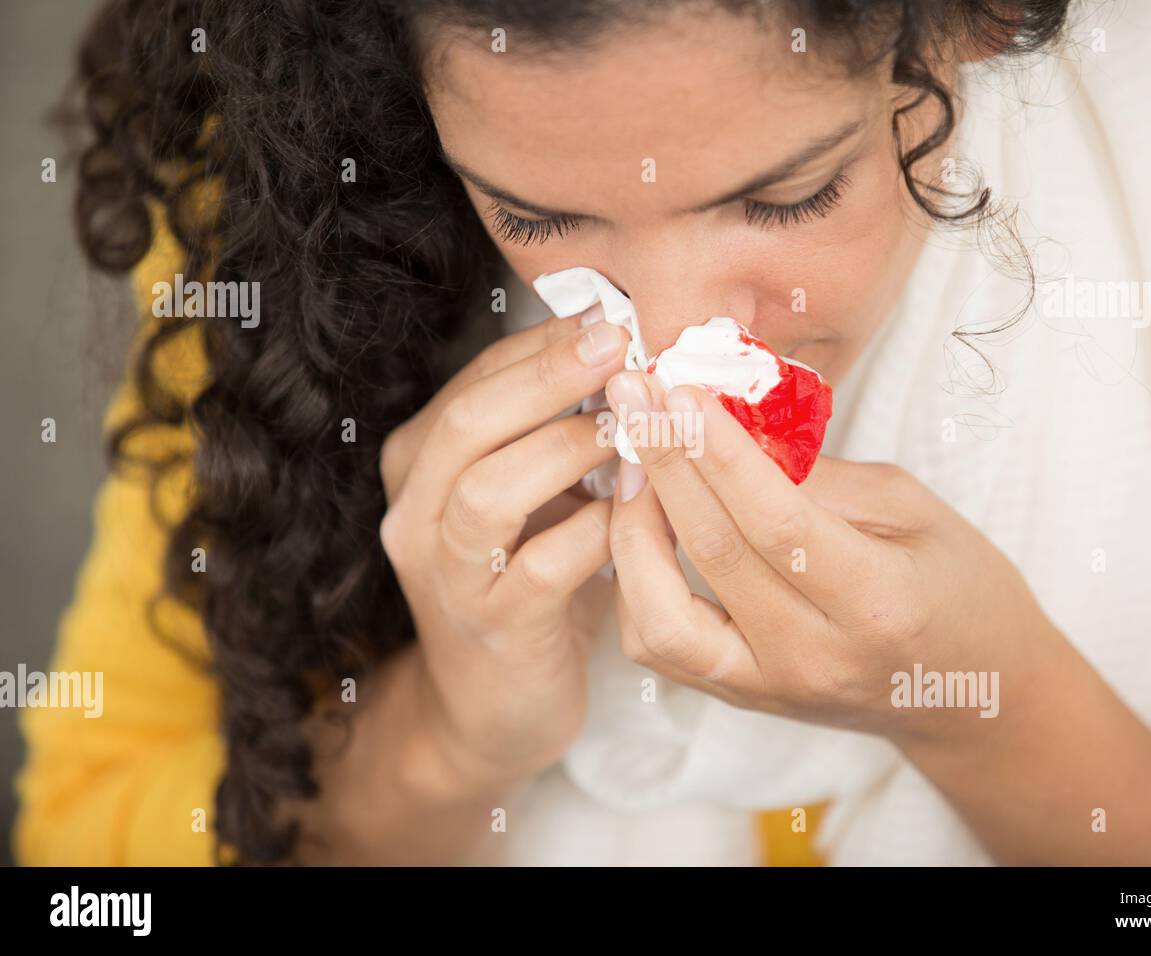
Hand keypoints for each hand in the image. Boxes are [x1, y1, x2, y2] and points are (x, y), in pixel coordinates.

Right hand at [379, 309, 627, 790]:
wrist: (490, 709)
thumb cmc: (523, 584)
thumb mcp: (526, 499)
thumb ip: (550, 433)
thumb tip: (619, 354)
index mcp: (420, 466)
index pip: (472, 383)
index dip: (541, 346)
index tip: (609, 317)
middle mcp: (416, 513)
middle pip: (469, 422)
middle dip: (549, 375)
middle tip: (620, 344)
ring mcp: (448, 574)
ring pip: (488, 490)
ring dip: (568, 448)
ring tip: (630, 428)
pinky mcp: (494, 627)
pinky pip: (544, 566)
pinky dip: (596, 529)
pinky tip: (634, 506)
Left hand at [603, 370, 1056, 745]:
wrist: (976, 698)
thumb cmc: (962, 591)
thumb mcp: (915, 511)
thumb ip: (822, 477)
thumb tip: (731, 430)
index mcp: (878, 602)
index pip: (777, 519)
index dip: (717, 450)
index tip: (677, 388)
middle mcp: (815, 656)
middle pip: (714, 552)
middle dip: (663, 460)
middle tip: (631, 395)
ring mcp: (772, 686)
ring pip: (662, 617)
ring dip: (633, 529)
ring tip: (632, 462)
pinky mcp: (743, 697)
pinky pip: (662, 645)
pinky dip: (637, 582)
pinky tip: (644, 525)